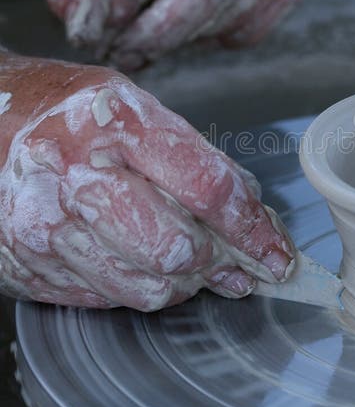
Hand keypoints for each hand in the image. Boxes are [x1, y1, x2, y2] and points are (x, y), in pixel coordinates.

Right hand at [0, 53, 294, 308]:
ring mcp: (45, 227)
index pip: (207, 188)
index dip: (253, 229)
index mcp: (116, 123)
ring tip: (191, 265)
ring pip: (147, 290)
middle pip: (177, 250)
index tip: (277, 252)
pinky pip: (107, 299)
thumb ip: (193, 157)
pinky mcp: (26, 266)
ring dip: (183, 284)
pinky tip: (140, 264)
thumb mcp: (135, 106)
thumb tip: (250, 212)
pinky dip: (138, 287)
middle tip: (233, 262)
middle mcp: (76, 175)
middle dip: (218, 263)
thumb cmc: (67, 111)